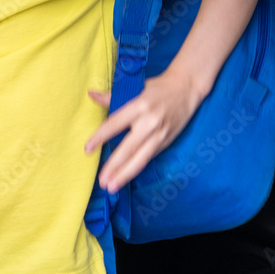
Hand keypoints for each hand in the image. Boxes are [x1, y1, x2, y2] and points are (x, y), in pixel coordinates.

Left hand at [85, 69, 204, 193]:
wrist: (187, 89)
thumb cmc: (158, 87)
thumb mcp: (135, 88)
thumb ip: (112, 96)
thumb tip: (91, 95)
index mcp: (139, 106)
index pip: (115, 124)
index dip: (100, 137)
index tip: (87, 149)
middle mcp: (149, 122)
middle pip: (128, 148)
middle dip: (114, 166)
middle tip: (102, 181)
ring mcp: (160, 134)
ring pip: (141, 158)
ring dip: (125, 174)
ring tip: (112, 186)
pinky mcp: (166, 142)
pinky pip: (149, 157)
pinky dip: (136, 167)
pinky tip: (126, 176)